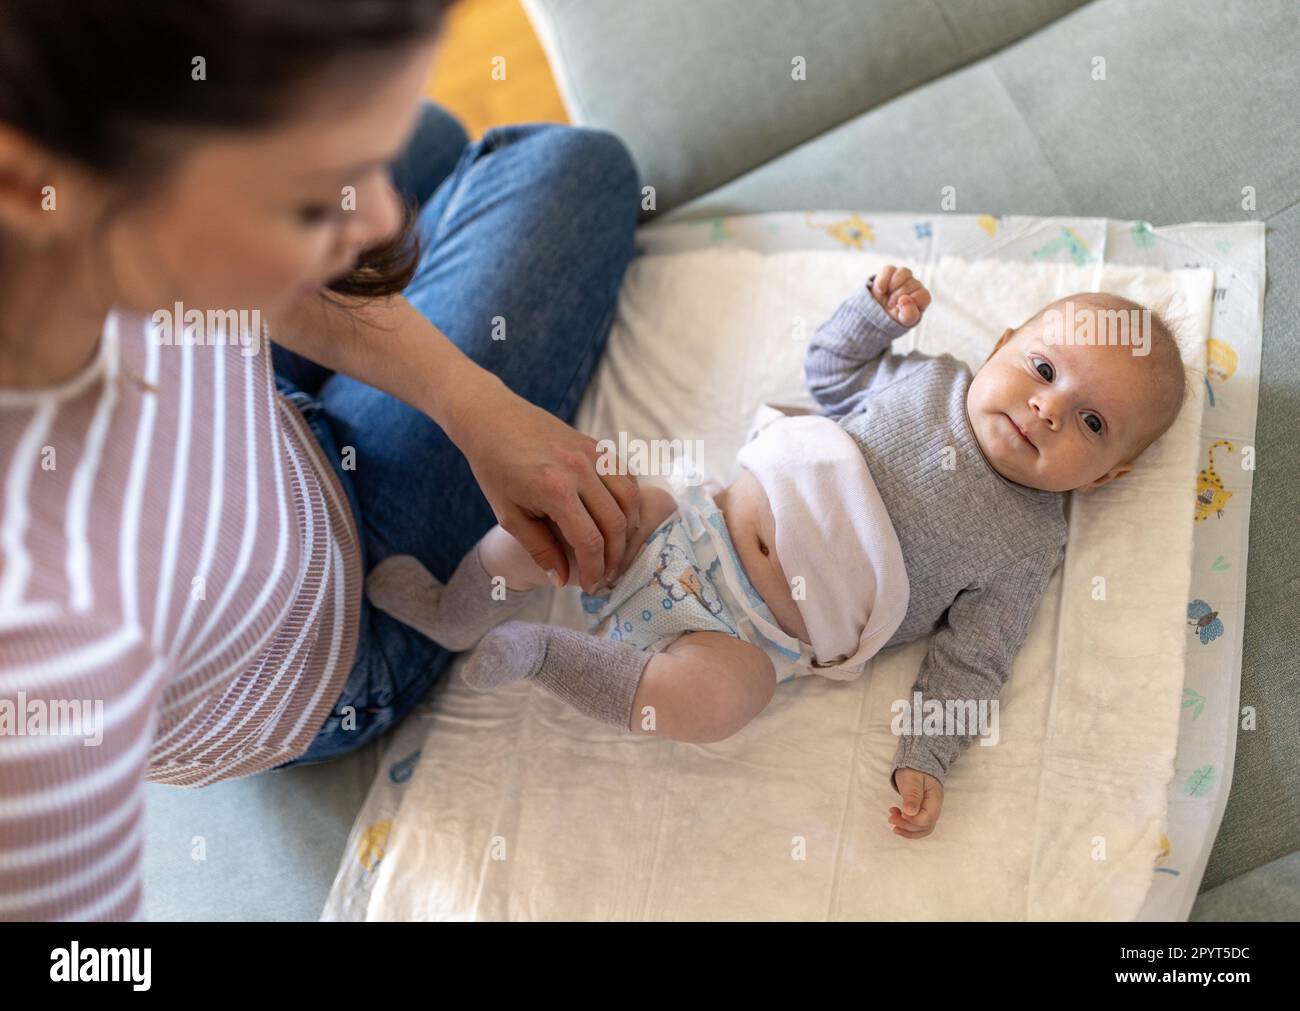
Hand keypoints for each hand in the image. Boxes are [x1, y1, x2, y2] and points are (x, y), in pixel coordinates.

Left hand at [456, 379, 640, 593]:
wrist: (493, 419)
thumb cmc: (495, 469)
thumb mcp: (509, 515)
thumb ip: (539, 549)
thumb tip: (563, 580)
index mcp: (555, 490)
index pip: (589, 541)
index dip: (594, 569)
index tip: (591, 586)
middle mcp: (580, 470)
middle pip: (615, 524)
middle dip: (614, 556)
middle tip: (607, 575)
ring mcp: (593, 454)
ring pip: (630, 499)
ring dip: (628, 530)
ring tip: (616, 550)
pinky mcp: (597, 445)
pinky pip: (626, 477)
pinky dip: (629, 501)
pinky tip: (619, 518)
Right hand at [870, 265, 930, 326]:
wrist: (879, 311)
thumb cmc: (896, 316)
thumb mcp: (904, 320)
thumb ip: (909, 314)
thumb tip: (904, 299)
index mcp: (922, 297)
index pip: (923, 295)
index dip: (910, 302)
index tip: (899, 308)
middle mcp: (915, 284)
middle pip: (911, 284)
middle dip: (897, 296)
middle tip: (890, 305)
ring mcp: (903, 276)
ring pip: (903, 272)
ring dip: (892, 287)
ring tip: (886, 296)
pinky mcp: (890, 271)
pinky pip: (889, 269)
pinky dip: (883, 281)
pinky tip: (881, 290)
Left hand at [888, 767, 943, 838]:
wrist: (917, 763)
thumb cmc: (914, 770)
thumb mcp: (912, 779)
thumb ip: (912, 795)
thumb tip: (910, 813)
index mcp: (935, 798)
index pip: (928, 818)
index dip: (913, 820)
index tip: (900, 814)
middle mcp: (935, 807)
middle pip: (925, 825)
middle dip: (907, 825)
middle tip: (891, 818)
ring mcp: (929, 810)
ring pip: (922, 829)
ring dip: (906, 829)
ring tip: (892, 821)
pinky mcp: (922, 812)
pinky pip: (918, 825)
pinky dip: (907, 827)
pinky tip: (896, 821)